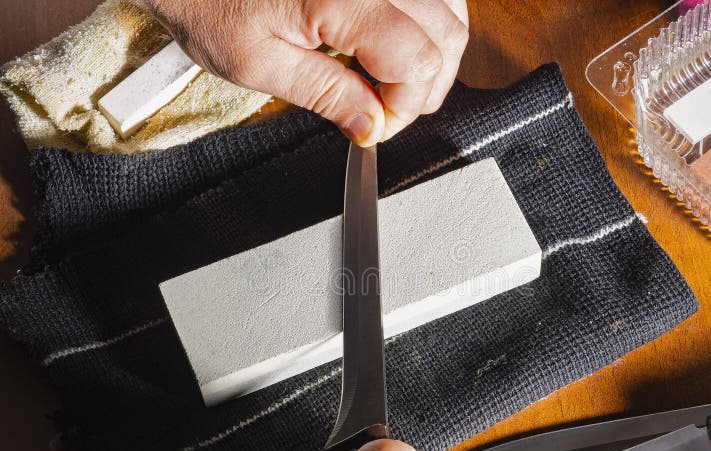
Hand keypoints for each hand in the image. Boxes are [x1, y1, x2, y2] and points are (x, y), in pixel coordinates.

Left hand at [134, 0, 468, 145]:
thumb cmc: (210, 0)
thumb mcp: (257, 63)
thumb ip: (326, 95)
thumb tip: (372, 127)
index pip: (419, 63)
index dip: (403, 107)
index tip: (374, 124)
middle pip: (447, 35)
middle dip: (425, 85)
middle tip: (385, 107)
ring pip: (450, 9)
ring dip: (434, 52)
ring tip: (392, 75)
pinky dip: (428, 19)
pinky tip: (397, 39)